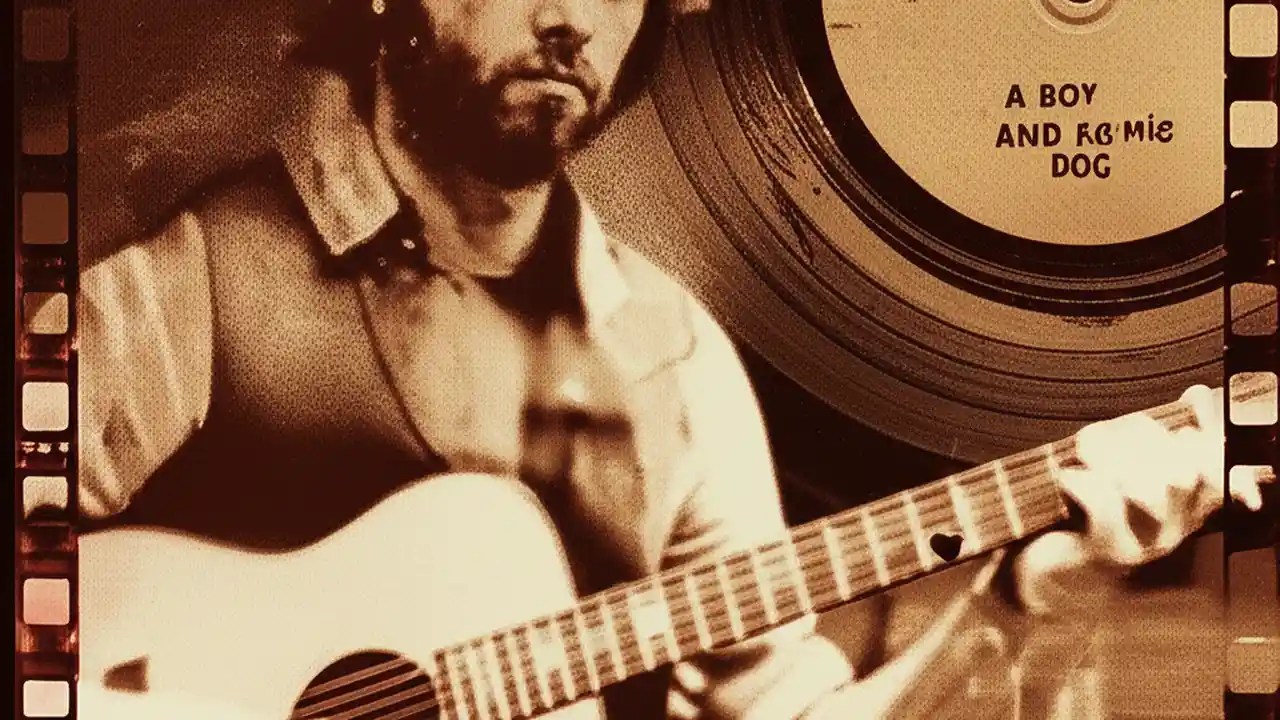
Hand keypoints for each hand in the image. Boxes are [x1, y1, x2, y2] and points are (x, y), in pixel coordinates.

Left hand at [1014, 384, 1271, 614]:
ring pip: (1146, 487)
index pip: (1222, 472)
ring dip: (1109, 460)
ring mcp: (1145, 544)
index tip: (1191, 410)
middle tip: (1106, 436)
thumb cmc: (1089, 515)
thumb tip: (1196, 393)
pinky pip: (1105, 504)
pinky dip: (1082, 480)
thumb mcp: (1127, 473)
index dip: (1213, 439)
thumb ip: (1160, 438)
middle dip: (1144, 441)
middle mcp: (1176, 528)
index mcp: (1187, 507)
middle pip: (1183, 472)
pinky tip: (1068, 477)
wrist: (1051, 575)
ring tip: (1082, 458)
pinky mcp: (1109, 552)